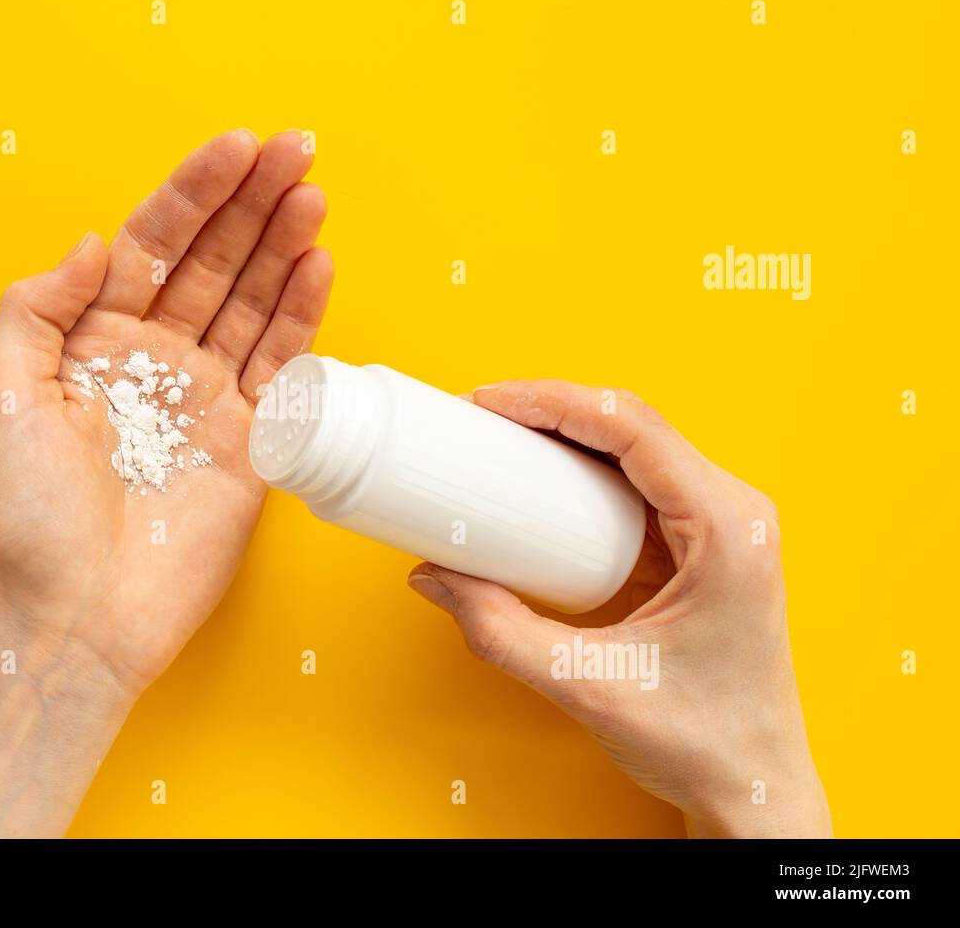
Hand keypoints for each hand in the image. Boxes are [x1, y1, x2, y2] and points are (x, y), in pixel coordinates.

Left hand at [0, 129, 331, 696]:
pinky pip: (281, 365)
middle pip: (213, 261)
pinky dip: (302, 316)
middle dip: (253, 203)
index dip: (194, 193)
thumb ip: (38, 310)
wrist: (78, 617)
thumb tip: (96, 243)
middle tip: (296, 149)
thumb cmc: (29, 520)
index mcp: (95, 342)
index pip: (153, 246)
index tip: (235, 148)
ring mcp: (206, 398)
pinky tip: (319, 266)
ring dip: (285, 246)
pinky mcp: (250, 442)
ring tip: (314, 194)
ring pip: (252, 302)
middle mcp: (155, 361)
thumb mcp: (0, 400)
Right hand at [406, 380, 831, 837]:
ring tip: (501, 437)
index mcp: (726, 532)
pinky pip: (637, 483)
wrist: (751, 783)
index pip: (635, 429)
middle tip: (481, 416)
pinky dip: (583, 470)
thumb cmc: (702, 741)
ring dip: (567, 433)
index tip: (492, 403)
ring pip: (635, 447)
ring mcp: (721, 526)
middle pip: (633, 425)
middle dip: (551, 409)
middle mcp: (733, 514)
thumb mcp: (587, 685)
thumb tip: (434, 577)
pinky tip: (539, 477)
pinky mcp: (700, 543)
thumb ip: (500, 633)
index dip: (556, 402)